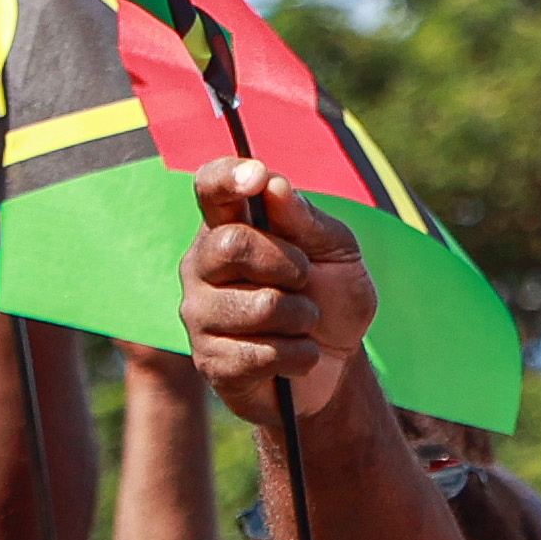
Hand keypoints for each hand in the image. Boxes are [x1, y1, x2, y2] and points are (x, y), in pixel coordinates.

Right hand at [182, 163, 377, 421]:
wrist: (340, 362)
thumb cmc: (332, 297)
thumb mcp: (337, 252)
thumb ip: (306, 219)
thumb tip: (274, 186)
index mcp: (230, 227)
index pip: (210, 189)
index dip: (227, 177)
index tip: (256, 177)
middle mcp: (202, 266)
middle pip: (232, 244)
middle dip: (290, 264)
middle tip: (305, 279)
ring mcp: (200, 315)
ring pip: (258, 305)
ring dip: (302, 317)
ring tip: (303, 323)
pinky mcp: (211, 362)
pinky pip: (264, 353)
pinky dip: (300, 355)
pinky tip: (294, 357)